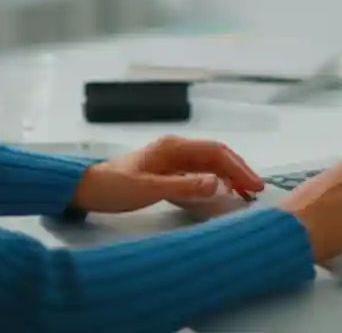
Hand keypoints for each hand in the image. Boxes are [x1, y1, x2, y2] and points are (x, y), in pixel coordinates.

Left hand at [69, 135, 264, 213]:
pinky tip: (221, 193)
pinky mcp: (166, 172)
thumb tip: (218, 183)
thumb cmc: (113, 186)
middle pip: (215, 157)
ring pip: (209, 165)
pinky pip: (198, 174)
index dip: (238, 167)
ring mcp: (171, 160)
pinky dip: (214, 183)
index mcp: (173, 147)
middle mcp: (175, 149)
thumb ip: (184, 186)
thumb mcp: (148, 189)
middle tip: (256, 191)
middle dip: (238, 172)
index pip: (215, 152)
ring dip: (228, 177)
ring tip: (245, 194)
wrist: (85, 189)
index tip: (254, 184)